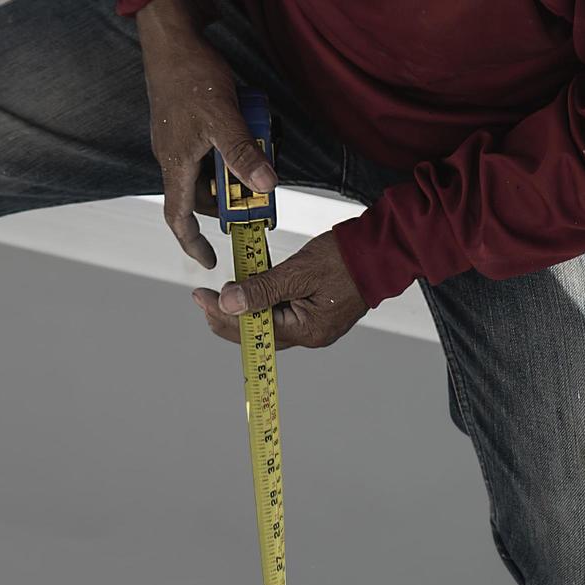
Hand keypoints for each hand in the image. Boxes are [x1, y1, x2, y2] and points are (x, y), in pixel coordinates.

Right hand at [136, 0, 276, 268]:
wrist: (171, 38)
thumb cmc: (189, 74)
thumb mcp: (223, 117)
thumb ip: (244, 154)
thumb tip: (265, 186)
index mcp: (175, 164)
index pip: (178, 218)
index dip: (192, 243)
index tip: (209, 260)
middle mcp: (173, 157)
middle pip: (199, 197)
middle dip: (228, 200)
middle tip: (255, 197)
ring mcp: (178, 142)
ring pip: (207, 172)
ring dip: (232, 171)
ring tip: (256, 158)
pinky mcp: (186, 126)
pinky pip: (209, 149)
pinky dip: (228, 149)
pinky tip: (246, 132)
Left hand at [192, 231, 366, 348]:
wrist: (384, 249)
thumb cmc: (347, 257)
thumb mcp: (298, 271)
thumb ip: (261, 289)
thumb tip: (228, 302)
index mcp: (308, 330)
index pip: (253, 331)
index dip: (222, 314)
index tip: (201, 296)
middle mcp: (311, 335)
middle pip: (258, 335)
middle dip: (227, 316)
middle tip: (203, 298)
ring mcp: (315, 326)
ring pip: (268, 326)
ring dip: (243, 311)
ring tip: (220, 295)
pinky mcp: (317, 313)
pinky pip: (282, 315)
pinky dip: (262, 304)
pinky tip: (248, 291)